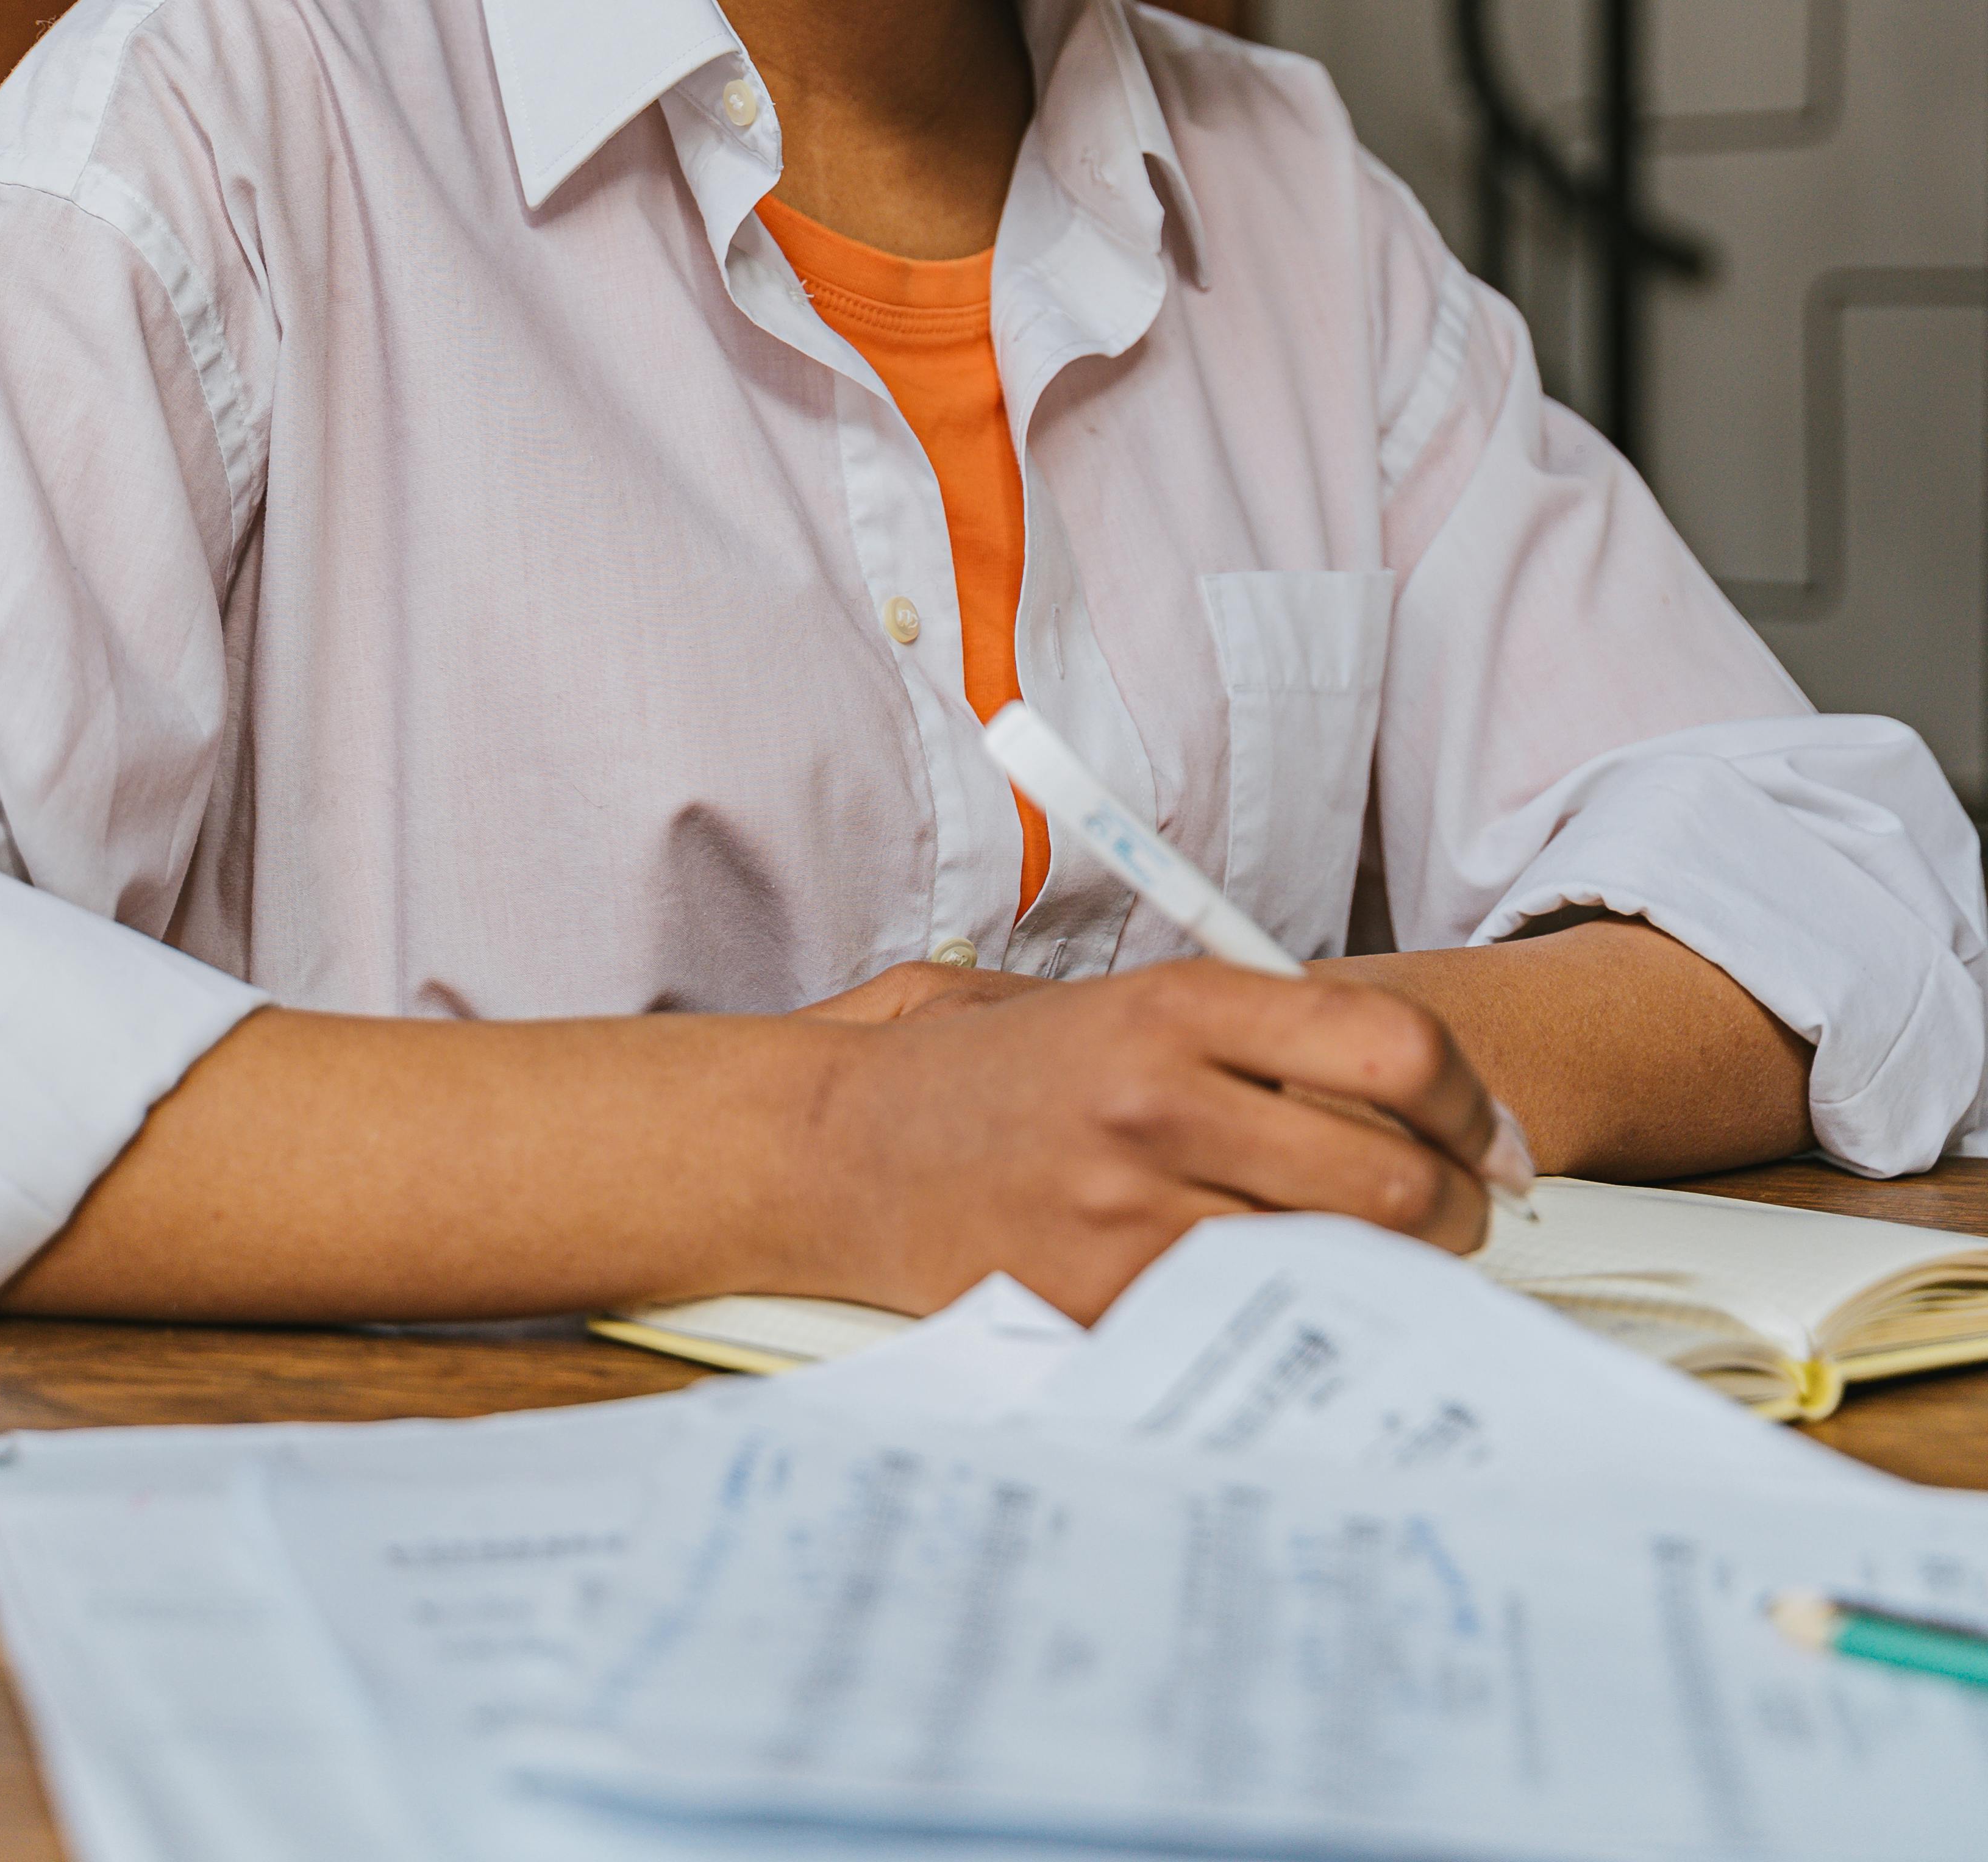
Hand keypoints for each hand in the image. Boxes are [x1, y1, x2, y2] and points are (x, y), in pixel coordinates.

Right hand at [793, 958, 1497, 1322]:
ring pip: (1338, 1259)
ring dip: (1386, 1273)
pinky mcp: (1100, 1298)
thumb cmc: (987, 1073)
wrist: (837, 1146)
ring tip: (1376, 1258)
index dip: (1470, 1101)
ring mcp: (1131, 1209)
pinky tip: (1281, 1300)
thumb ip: (1247, 1028)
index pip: (1394, 1047)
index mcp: (1177, 1004)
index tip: (1485, 1135)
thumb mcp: (1115, 1002)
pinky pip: (1250, 1319)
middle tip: (1453, 1214)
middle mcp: (1163, 1100)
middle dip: (1454, 1208)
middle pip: (1395, 1177)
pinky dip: (1288, 1315)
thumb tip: (1411, 1088)